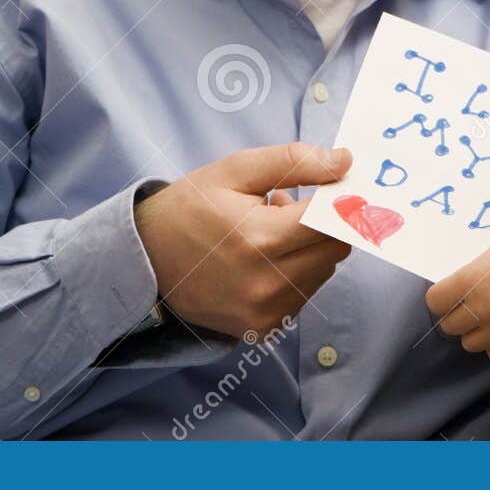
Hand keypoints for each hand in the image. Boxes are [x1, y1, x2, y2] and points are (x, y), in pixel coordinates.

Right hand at [134, 142, 352, 339]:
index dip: (340, 200)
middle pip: (335, 249)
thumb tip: (345, 161)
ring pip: (323, 271)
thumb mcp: (235, 170)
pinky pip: (305, 293)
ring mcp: (266, 312)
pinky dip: (296, 271)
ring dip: (309, 247)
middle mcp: (267, 284)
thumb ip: (294, 162)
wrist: (144, 261)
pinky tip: (262, 258)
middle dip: (323, 223)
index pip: (333, 221)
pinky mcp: (264, 328)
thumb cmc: (189, 207)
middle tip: (286, 205)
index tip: (336, 186)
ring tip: (266, 231)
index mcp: (259, 239)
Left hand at [425, 235, 489, 362]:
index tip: (450, 292)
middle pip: (449, 326)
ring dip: (475, 331)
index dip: (441, 297)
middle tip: (471, 302)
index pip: (434, 301)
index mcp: (471, 281)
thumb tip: (461, 287)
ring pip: (470, 343)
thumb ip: (474, 272)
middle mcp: (482, 309)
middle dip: (456, 314)